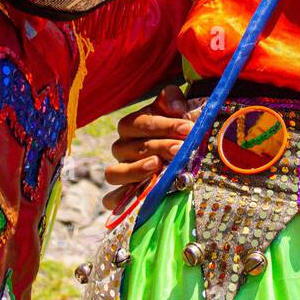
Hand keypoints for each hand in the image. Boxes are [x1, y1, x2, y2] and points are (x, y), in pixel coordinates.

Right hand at [101, 85, 197, 211]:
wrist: (186, 149)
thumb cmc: (180, 127)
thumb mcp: (179, 110)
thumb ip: (174, 100)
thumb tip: (174, 106)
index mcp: (131, 125)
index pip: (139, 123)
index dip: (163, 125)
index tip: (188, 127)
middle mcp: (122, 148)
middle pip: (132, 148)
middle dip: (159, 147)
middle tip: (181, 149)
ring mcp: (121, 171)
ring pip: (115, 172)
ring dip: (136, 170)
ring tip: (158, 166)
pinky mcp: (123, 194)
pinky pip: (111, 199)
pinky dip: (121, 199)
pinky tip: (142, 195)